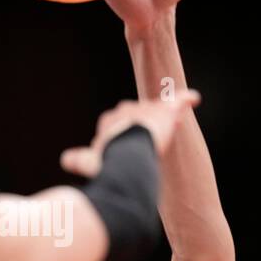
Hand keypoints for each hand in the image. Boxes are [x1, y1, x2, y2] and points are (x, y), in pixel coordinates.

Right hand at [59, 91, 199, 177]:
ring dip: (161, 115)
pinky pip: (179, 100)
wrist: (126, 156)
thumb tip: (66, 159)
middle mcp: (126, 110)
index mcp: (109, 120)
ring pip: (155, 108)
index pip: (115, 120)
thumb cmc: (107, 162)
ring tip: (170, 121)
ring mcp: (147, 111)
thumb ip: (79, 159)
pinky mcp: (166, 112)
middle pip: (135, 111)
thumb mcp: (90, 162)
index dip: (121, 131)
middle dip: (140, 121)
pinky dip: (187, 99)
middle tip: (147, 135)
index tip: (122, 143)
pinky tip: (194, 99)